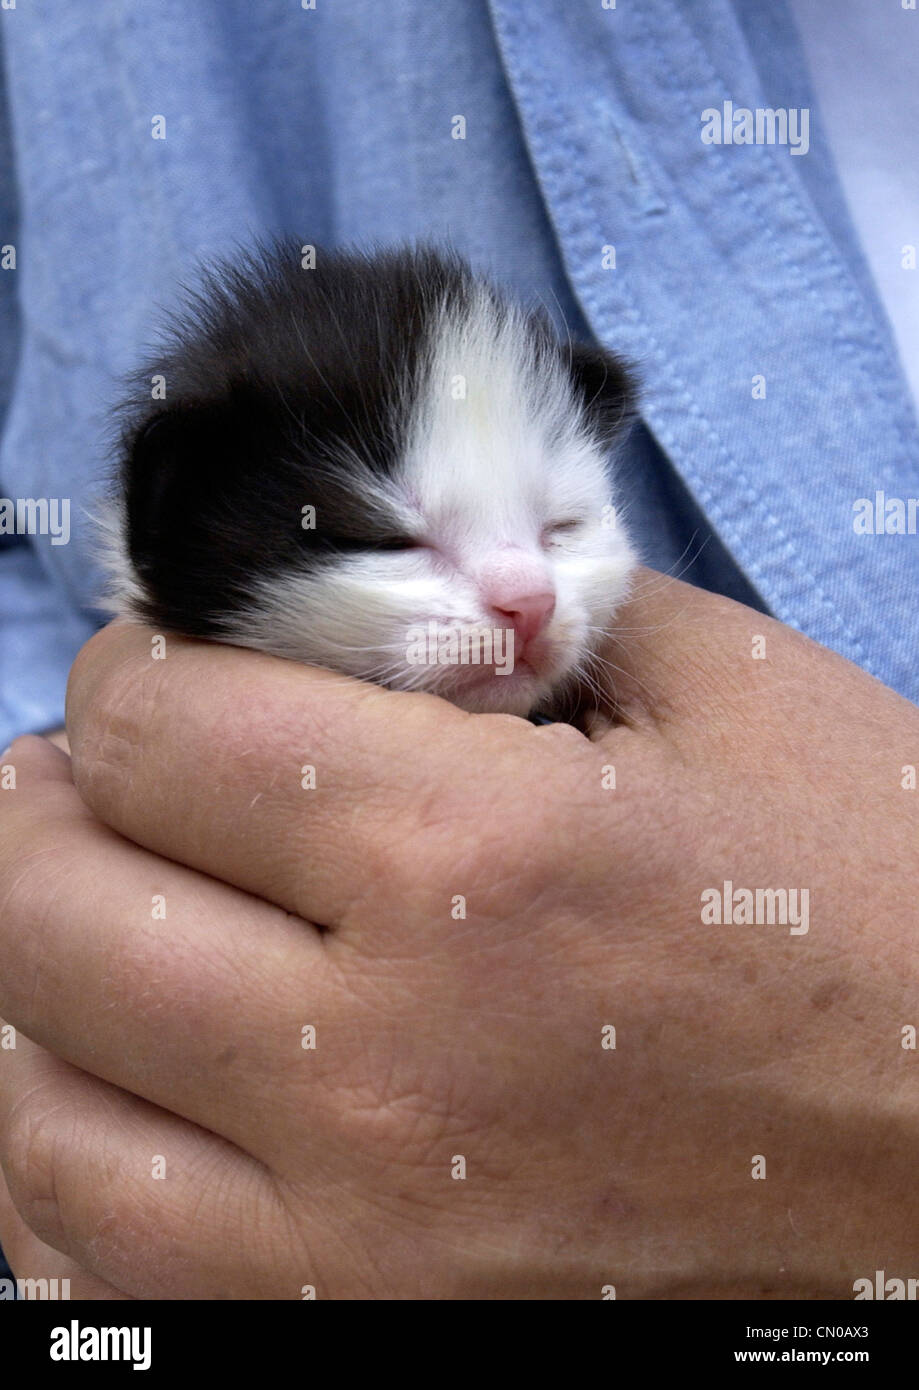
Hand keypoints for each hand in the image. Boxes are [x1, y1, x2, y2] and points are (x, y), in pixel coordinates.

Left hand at [1, 571, 916, 1297]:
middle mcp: (382, 1061)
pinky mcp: (372, 1342)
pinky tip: (125, 1096)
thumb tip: (373, 605)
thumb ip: (520, 622)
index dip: (131, 672)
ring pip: (42, 1115)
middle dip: (46, 813)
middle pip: (53, 912)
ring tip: (93, 928)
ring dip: (36, 993)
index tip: (164, 675)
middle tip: (87, 784)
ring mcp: (359, 1243)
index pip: (158, 732)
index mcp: (472, 853)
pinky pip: (107, 1279)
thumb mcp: (726, 698)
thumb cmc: (877, 908)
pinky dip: (71, 1167)